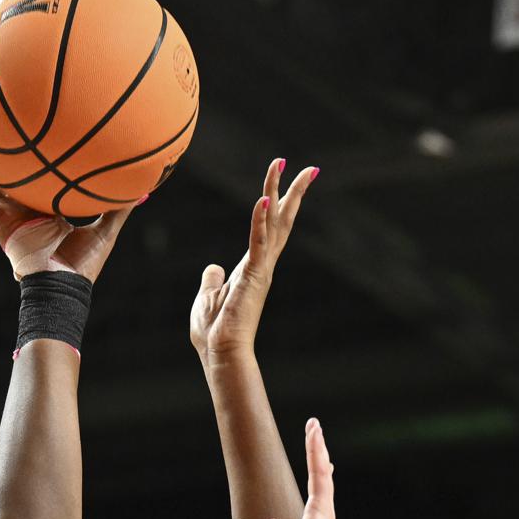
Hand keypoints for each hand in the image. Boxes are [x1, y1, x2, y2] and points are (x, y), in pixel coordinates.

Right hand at [0, 139, 134, 280]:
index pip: (32, 179)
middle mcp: (24, 210)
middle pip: (3, 176)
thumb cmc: (84, 265)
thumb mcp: (105, 229)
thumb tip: (143, 189)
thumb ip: (118, 207)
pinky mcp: (0, 227)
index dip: (25, 161)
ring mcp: (9, 218)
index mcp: (45, 208)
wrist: (65, 288)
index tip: (20, 139)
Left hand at [190, 158, 318, 364]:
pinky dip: (259, 220)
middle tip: (309, 169)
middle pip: (282, 220)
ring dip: (277, 192)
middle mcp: (262, 265)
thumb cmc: (214, 331)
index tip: (287, 180)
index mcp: (253, 267)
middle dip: (294, 192)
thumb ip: (213, 279)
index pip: (270, 228)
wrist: (220, 353)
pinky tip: (262, 198)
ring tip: (282, 166)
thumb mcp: (209, 296)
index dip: (278, 203)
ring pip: (274, 223)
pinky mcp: (253, 275)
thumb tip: (213, 268)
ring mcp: (260, 269)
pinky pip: (257, 242)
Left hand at [285, 415, 345, 518]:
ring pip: (322, 472)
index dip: (320, 483)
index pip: (317, 500)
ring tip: (314, 426)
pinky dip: (316, 451)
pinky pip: (319, 473)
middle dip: (320, 458)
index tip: (323, 468)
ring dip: (317, 448)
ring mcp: (324, 512)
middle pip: (322, 481)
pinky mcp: (321, 508)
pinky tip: (314, 432)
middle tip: (318, 438)